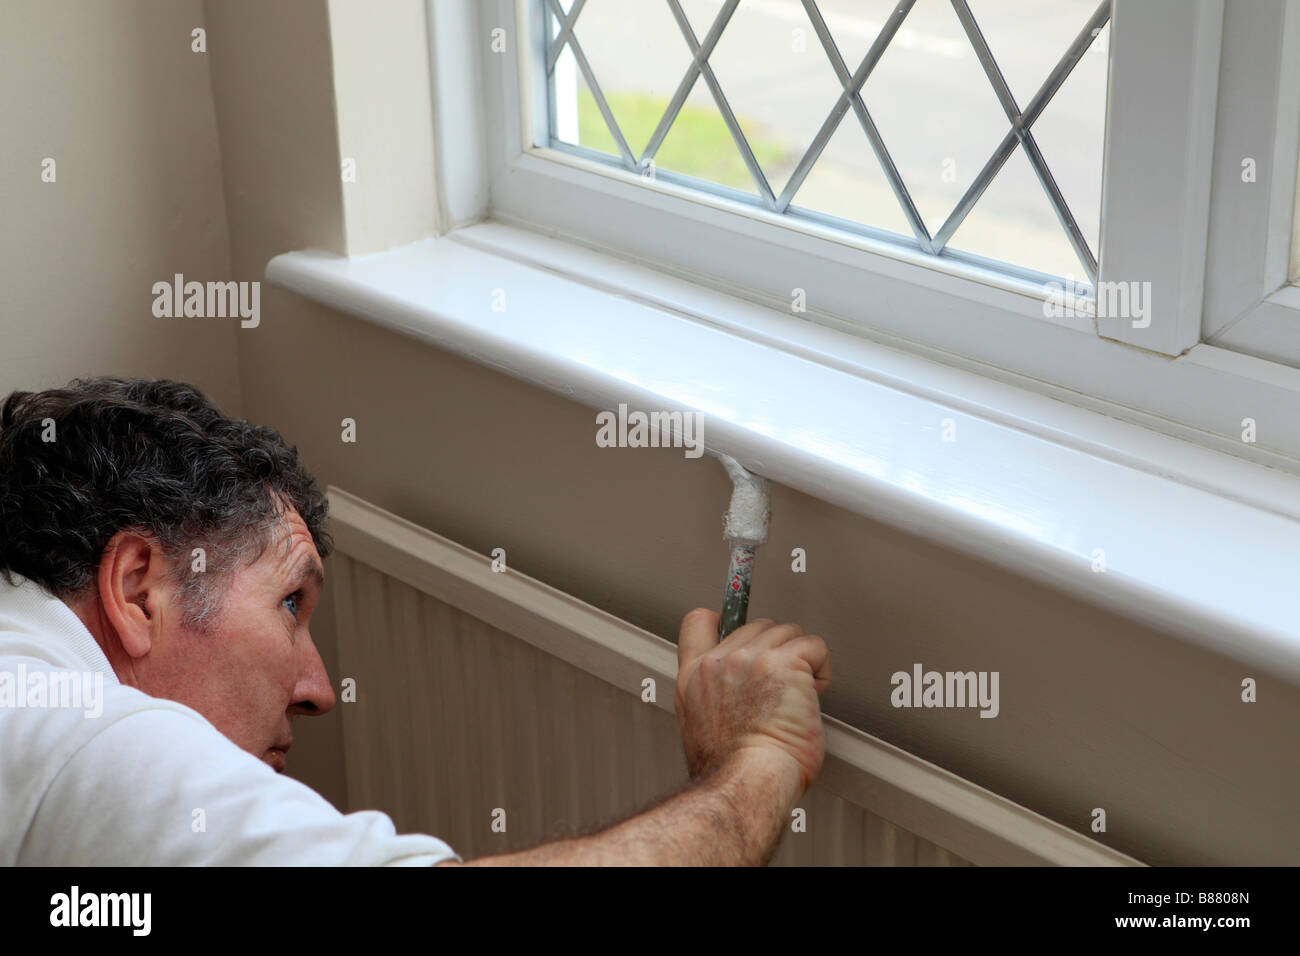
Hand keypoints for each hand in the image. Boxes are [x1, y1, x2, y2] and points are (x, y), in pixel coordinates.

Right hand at [674, 608, 830, 797]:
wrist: (745, 781)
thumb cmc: (732, 770)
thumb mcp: (701, 726)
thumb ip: (714, 696)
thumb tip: (738, 693)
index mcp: (694, 677)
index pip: (699, 623)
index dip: (724, 619)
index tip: (744, 635)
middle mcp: (718, 662)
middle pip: (758, 626)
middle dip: (777, 653)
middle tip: (783, 690)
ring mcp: (749, 659)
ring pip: (788, 633)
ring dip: (801, 662)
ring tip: (797, 697)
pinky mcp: (783, 662)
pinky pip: (814, 646)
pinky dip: (821, 669)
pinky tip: (813, 695)